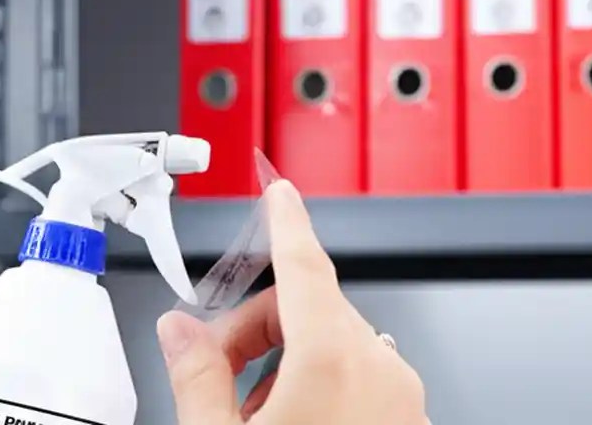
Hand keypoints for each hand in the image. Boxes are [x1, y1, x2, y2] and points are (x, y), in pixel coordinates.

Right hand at [156, 180, 427, 423]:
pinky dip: (327, 391)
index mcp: (332, 362)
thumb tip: (179, 332)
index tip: (280, 191)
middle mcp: (379, 371)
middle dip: (258, 330)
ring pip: (339, 347)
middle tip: (219, 375)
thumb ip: (196, 375)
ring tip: (256, 418)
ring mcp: (404, 400)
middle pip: (312, 309)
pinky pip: (366, 383)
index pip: (304, 264)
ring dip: (291, 366)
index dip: (286, 221)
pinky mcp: (411, 423)